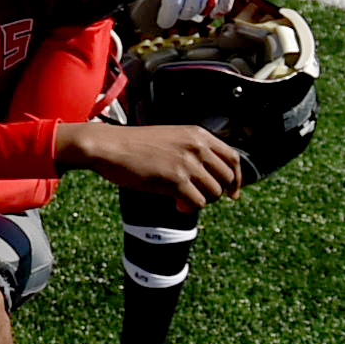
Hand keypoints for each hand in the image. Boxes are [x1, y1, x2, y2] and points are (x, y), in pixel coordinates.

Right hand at [65, 121, 248, 214]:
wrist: (107, 146)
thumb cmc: (133, 144)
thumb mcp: (170, 138)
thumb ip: (192, 151)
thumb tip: (211, 177)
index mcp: (198, 135)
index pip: (233, 158)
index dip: (237, 179)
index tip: (233, 192)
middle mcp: (197, 147)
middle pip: (226, 178)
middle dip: (218, 193)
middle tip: (201, 198)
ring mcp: (186, 164)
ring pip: (213, 193)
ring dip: (201, 201)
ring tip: (183, 200)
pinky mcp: (174, 180)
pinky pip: (196, 203)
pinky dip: (189, 208)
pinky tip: (176, 205)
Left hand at [153, 0, 242, 26]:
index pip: (173, 6)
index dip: (166, 18)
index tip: (162, 22)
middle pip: (191, 9)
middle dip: (181, 14)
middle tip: (175, 13)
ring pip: (209, 5)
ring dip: (199, 12)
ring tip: (190, 11)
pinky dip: (222, 7)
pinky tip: (215, 12)